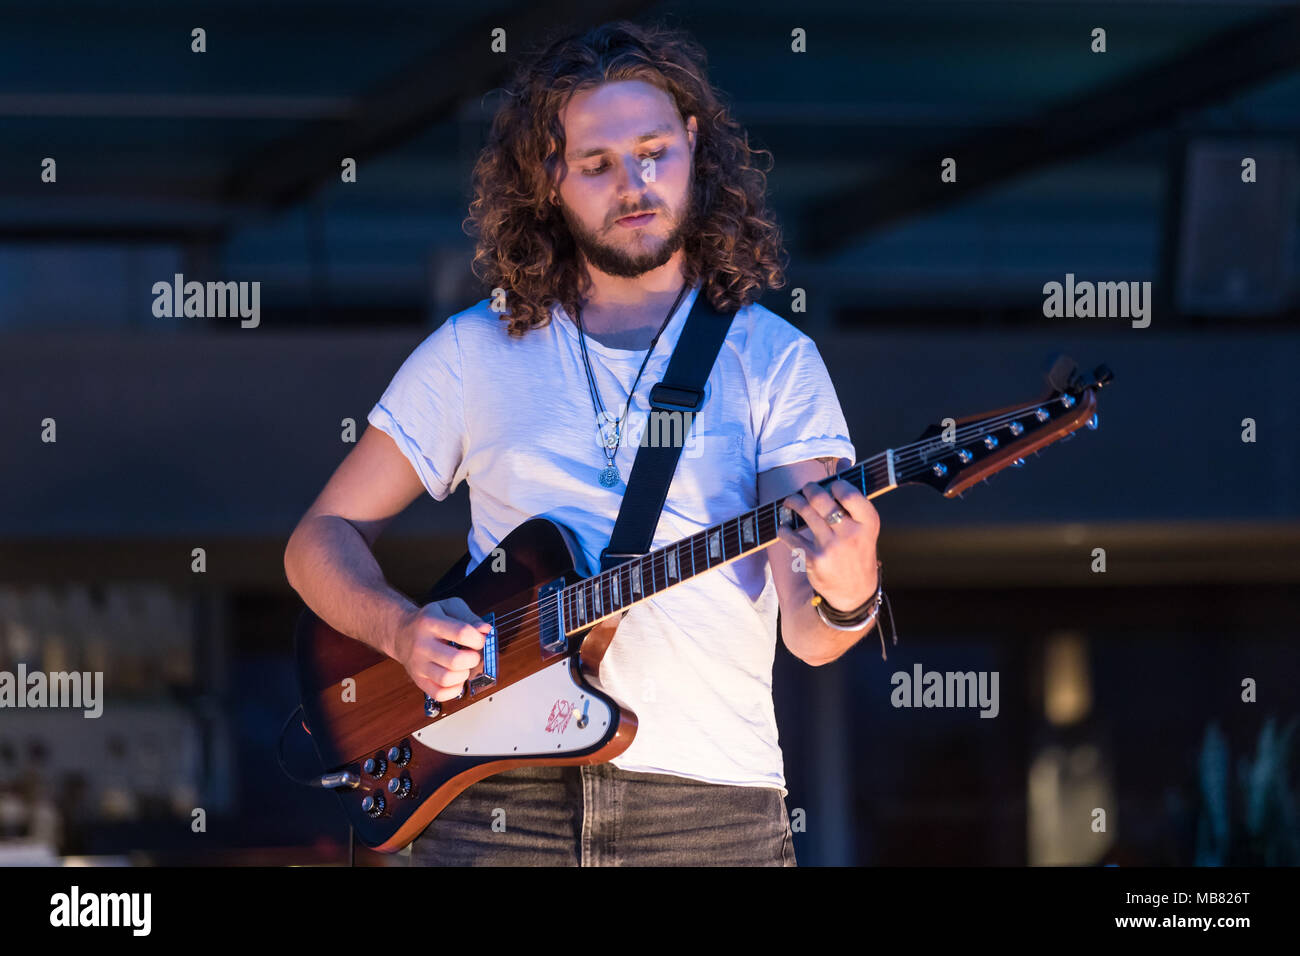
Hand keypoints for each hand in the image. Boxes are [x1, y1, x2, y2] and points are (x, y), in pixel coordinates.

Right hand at [390, 597, 490, 701]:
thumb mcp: (448, 608)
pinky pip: (439, 694)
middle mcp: (422, 644)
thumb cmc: (428, 620)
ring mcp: (418, 664)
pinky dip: (454, 689)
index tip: (479, 639)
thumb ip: (470, 617)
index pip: (462, 633)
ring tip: (463, 666)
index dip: (478, 639)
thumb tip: (486, 630)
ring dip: (464, 674)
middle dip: (473, 658)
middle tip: (472, 654)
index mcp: (430, 622)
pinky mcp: (418, 680)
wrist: (401, 633)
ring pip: (447, 679)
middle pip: (455, 660)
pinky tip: (456, 678)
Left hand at [777, 478, 880, 610]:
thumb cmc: (857, 550)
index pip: (848, 491)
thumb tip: (842, 460)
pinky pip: (792, 536)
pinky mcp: (814, 559)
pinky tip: (785, 527)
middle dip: (808, 489)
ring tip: (790, 501)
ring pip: (805, 513)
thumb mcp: (863, 524)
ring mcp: (831, 547)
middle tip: (805, 490)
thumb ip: (852, 493)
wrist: (854, 591)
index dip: (834, 483)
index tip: (829, 486)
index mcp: (868, 522)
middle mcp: (851, 533)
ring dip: (793, 502)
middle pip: (821, 499)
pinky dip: (784, 529)